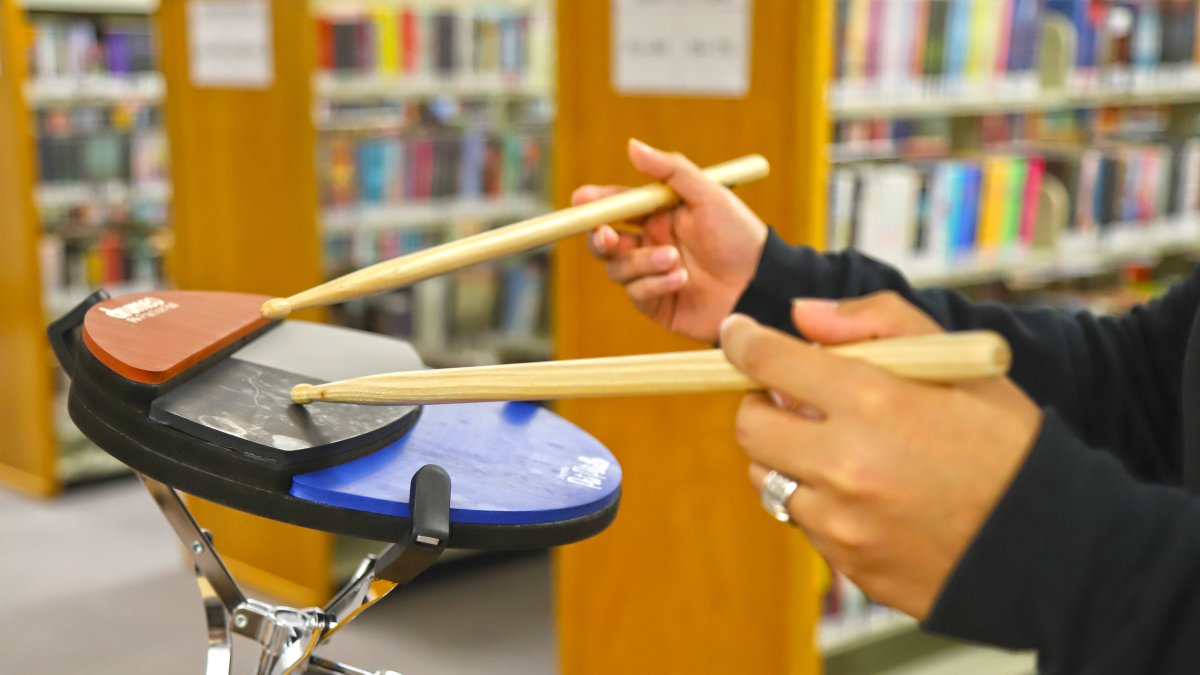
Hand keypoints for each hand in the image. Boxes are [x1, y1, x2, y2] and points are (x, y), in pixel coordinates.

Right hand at [572, 139, 768, 342]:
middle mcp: (650, 245)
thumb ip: (671, 170)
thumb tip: (632, 146)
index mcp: (659, 216)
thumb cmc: (740, 236)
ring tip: (676, 260)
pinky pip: (638, 293)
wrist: (761, 284)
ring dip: (643, 262)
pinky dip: (655, 284)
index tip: (582, 200)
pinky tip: (680, 279)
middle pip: (605, 242)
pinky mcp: (658, 304)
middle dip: (601, 238)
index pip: (617, 207)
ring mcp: (652, 275)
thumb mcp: (709, 194)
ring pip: (619, 269)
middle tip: (609, 236)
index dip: (596, 204)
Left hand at [720, 292, 1041, 619]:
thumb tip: (802, 316)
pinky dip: (819, 502)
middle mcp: (847, 467)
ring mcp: (843, 524)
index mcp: (874, 404)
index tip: (737, 336)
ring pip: (770, 480)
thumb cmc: (1007, 443)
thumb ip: (877, 322)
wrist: (1053, 547)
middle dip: (761, 405)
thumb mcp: (961, 361)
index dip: (742, 342)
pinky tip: (868, 494)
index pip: (768, 363)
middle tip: (791, 399)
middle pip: (749, 429)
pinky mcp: (849, 565)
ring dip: (789, 457)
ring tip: (840, 449)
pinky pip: (805, 524)